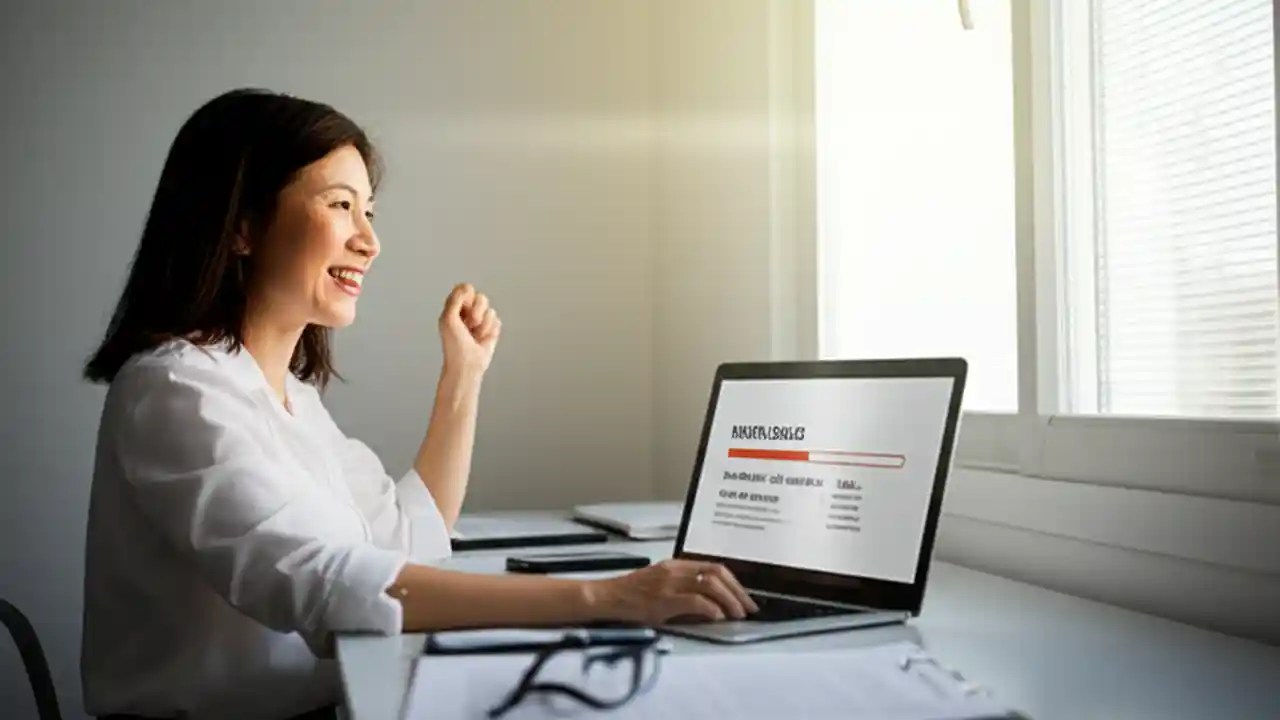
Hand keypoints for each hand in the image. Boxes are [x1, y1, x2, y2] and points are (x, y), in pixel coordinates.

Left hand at [438, 283, 500, 376]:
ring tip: (475, 335)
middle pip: (480, 297)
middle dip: (477, 312)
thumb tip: (466, 287)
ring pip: (489, 310)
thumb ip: (455, 299)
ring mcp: (480, 321)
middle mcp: (468, 312)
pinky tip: (482, 340)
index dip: (468, 296)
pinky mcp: (491, 329)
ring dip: (483, 325)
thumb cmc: (455, 345)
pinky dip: (491, 331)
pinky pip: (497, 321)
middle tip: (469, 325)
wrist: (468, 363)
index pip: (465, 289)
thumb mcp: (448, 319)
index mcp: (454, 307)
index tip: (464, 308)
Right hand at [590, 559, 758, 624]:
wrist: (606, 598)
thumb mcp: (660, 586)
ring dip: (729, 600)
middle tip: (749, 608)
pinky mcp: (663, 599)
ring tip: (737, 615)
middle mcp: (675, 570)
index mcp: (676, 565)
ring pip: (710, 584)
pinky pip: (695, 600)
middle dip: (738, 591)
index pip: (713, 567)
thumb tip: (713, 605)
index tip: (745, 598)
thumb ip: (684, 590)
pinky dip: (712, 608)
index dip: (734, 582)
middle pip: (716, 573)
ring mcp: (669, 583)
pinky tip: (718, 617)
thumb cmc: (632, 596)